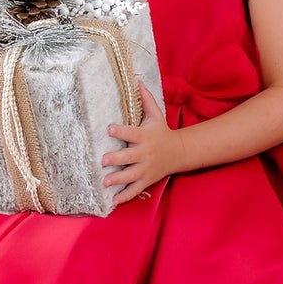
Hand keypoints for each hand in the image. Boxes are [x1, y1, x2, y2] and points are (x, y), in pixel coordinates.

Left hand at [102, 82, 175, 202]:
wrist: (179, 152)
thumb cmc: (162, 131)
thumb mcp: (156, 115)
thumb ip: (146, 100)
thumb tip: (137, 82)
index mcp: (145, 136)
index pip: (131, 133)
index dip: (120, 131)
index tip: (109, 128)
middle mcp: (145, 153)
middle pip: (129, 157)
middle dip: (116, 159)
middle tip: (103, 161)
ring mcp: (146, 168)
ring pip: (131, 176)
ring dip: (118, 180)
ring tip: (105, 182)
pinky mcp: (147, 179)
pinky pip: (135, 189)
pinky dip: (125, 196)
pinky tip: (113, 201)